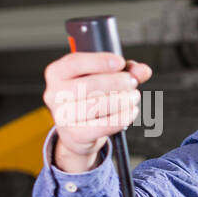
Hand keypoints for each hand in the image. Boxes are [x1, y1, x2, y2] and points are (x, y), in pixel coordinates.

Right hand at [43, 51, 152, 172]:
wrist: (78, 132)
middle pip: (88, 85)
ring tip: (133, 97)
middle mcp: (54, 93)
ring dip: (122, 100)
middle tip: (132, 82)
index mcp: (57, 73)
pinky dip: (121, 118)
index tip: (120, 62)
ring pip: (96, 106)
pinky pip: (102, 126)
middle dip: (116, 82)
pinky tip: (131, 112)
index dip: (99, 61)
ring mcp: (62, 116)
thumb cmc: (90, 99)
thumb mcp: (105, 79)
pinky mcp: (74, 135)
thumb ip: (125, 71)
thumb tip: (142, 70)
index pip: (74, 62)